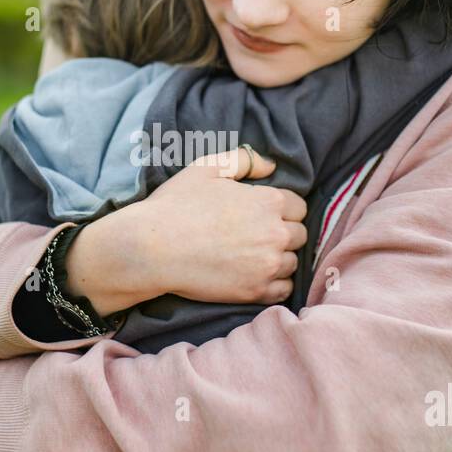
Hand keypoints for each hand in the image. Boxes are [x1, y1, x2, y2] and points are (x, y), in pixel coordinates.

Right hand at [67, 147, 307, 308]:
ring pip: (292, 262)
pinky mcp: (255, 291)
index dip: (282, 208)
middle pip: (299, 234)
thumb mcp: (206, 167)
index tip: (262, 214)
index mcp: (269, 201)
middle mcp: (275, 233)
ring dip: (278, 258)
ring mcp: (267, 265)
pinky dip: (275, 283)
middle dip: (283, 232)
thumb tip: (271, 166)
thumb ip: (244, 160)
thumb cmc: (176, 205)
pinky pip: (283, 289)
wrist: (152, 249)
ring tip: (252, 256)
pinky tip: (255, 275)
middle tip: (256, 235)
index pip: (298, 206)